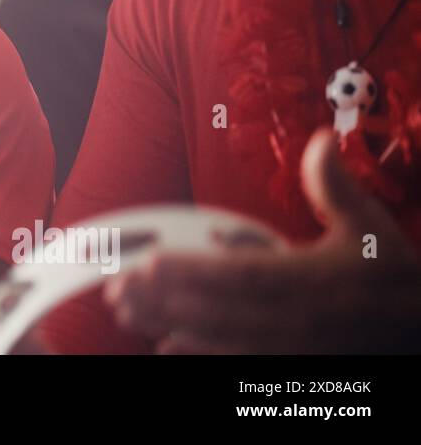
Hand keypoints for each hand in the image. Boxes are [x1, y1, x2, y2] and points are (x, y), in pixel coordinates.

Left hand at [106, 129, 420, 352]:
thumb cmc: (389, 275)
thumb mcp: (368, 226)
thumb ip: (334, 185)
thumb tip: (321, 139)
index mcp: (310, 279)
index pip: (243, 276)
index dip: (195, 270)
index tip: (153, 260)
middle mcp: (293, 318)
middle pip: (217, 309)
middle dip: (163, 297)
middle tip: (116, 286)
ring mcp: (288, 348)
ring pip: (217, 338)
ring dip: (167, 323)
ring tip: (124, 310)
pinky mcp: (288, 366)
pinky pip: (235, 363)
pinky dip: (198, 355)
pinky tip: (162, 345)